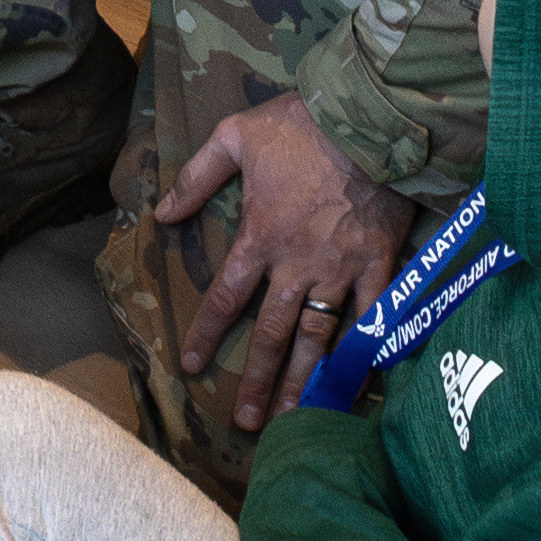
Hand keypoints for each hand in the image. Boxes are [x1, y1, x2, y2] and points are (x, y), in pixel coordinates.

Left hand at [152, 92, 419, 433]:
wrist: (370, 119)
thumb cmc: (301, 125)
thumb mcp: (235, 136)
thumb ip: (196, 177)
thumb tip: (161, 213)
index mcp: (260, 238)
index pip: (225, 298)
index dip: (206, 334)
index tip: (192, 366)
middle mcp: (297, 265)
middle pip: (271, 334)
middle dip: (257, 380)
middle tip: (247, 422)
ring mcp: (341, 269)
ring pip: (318, 337)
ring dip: (304, 380)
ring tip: (293, 417)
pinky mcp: (380, 264)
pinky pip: (372, 317)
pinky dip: (365, 350)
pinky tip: (357, 382)